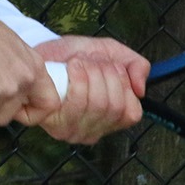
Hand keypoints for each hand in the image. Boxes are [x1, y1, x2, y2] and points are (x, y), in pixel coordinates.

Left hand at [34, 36, 148, 143]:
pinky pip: (77, 103)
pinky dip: (78, 78)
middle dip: (106, 74)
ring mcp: (75, 131)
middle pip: (114, 107)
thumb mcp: (112, 53)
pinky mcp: (56, 125)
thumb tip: (140, 90)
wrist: (44, 53)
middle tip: (93, 61)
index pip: (131, 114)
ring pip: (98, 104)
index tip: (112, 66)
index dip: (124, 86)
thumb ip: (135, 65)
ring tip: (80, 62)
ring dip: (91, 74)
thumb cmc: (77, 56)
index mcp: (112, 118)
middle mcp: (95, 130)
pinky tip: (71, 67)